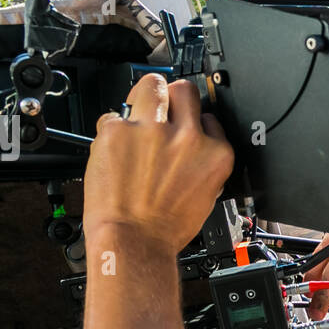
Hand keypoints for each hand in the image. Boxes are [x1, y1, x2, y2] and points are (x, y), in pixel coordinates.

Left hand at [84, 74, 234, 255]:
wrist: (133, 243)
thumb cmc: (166, 229)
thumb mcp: (205, 194)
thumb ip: (201, 160)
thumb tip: (192, 141)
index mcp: (215, 154)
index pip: (209, 117)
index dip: (193, 123)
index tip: (184, 131)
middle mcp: (188, 137)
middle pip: (185, 90)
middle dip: (174, 99)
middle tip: (162, 113)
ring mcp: (152, 130)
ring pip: (152, 85)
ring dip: (146, 96)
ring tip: (138, 114)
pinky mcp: (118, 130)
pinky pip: (114, 115)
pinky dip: (113, 129)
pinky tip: (115, 148)